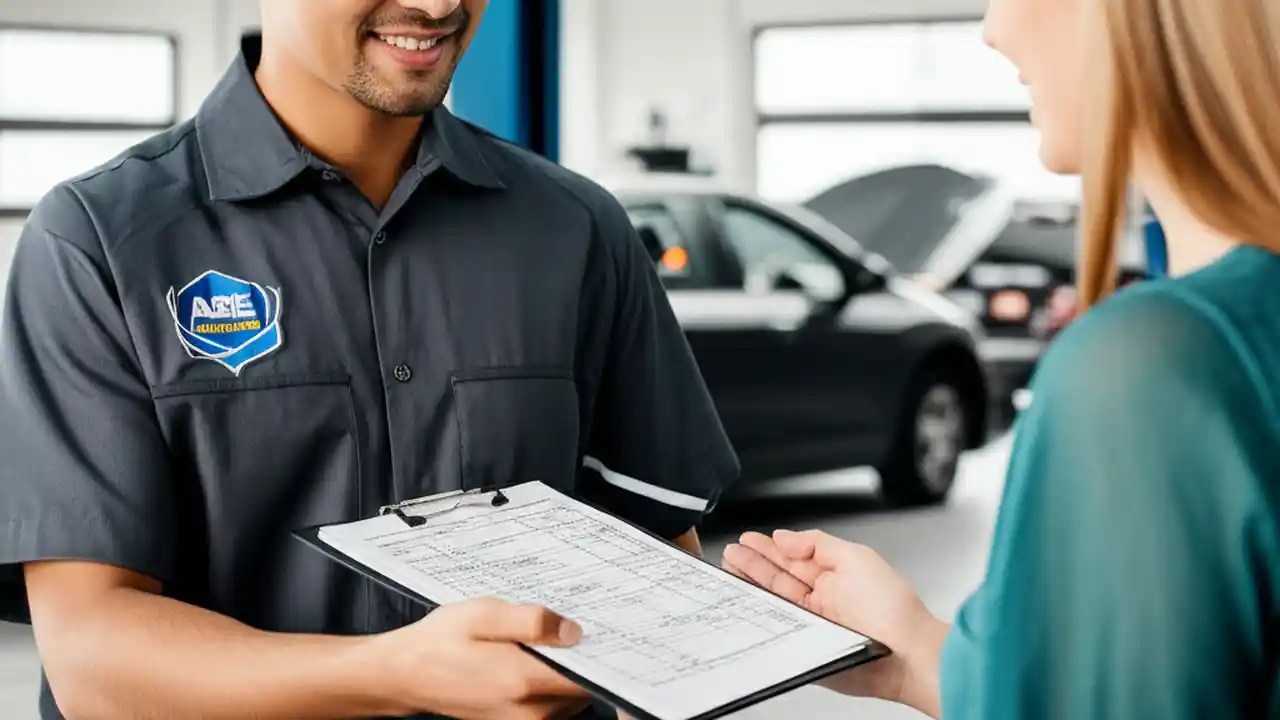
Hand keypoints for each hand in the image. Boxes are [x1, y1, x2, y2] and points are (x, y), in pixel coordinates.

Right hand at [367, 597, 590, 719]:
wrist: (404, 675)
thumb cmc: (440, 641)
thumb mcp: (483, 615)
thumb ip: (531, 622)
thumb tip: (574, 631)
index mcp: (522, 681)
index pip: (587, 676)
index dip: (604, 653)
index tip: (610, 630)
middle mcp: (529, 710)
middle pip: (584, 686)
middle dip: (586, 658)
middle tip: (577, 625)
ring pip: (570, 697)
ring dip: (568, 670)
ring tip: (549, 640)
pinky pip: (553, 704)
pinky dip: (553, 682)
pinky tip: (535, 657)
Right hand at [722, 530, 947, 716]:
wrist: (907, 655)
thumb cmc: (893, 610)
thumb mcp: (856, 559)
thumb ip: (818, 545)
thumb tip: (785, 537)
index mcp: (832, 576)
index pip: (791, 559)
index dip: (767, 548)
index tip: (746, 540)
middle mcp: (819, 600)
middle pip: (776, 579)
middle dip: (751, 564)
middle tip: (730, 553)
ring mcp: (811, 624)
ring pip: (772, 604)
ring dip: (750, 588)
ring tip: (729, 573)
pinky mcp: (806, 648)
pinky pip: (776, 633)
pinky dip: (758, 621)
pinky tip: (744, 608)